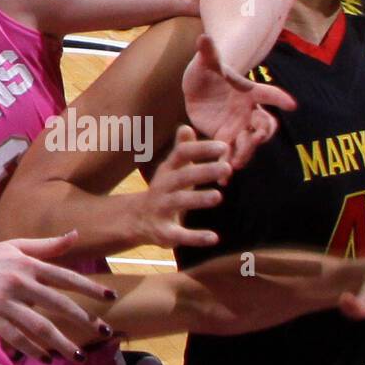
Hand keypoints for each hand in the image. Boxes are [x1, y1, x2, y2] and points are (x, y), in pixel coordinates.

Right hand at [0, 232, 112, 360]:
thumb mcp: (16, 246)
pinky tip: (47, 359)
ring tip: (79, 356)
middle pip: (58, 304)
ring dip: (61, 343)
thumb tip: (76, 235)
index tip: (110, 297)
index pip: (66, 276)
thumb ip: (48, 245)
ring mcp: (5, 301)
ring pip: (39, 326)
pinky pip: (15, 337)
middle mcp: (20, 281)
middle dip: (84, 319)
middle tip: (105, 332)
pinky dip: (32, 350)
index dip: (89, 287)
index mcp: (28, 263)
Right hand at [138, 126, 232, 247]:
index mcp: (167, 171)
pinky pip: (179, 235)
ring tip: (218, 196)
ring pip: (179, 202)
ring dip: (198, 198)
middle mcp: (162, 187)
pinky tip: (214, 238)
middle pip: (182, 176)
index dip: (201, 149)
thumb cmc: (163, 191)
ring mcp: (161, 209)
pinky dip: (196, 237)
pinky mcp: (164, 232)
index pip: (182, 154)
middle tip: (227, 168)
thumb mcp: (170, 170)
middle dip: (204, 171)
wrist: (136, 220)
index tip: (224, 147)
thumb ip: (181, 150)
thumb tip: (186, 126)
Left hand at [182, 34, 296, 169]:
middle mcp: (248, 111)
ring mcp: (239, 126)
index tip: (292, 104)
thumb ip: (208, 54)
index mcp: (248, 91)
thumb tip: (205, 37)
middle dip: (262, 133)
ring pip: (249, 143)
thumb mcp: (205, 64)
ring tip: (234, 165)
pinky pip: (230, 154)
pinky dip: (227, 166)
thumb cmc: (205, 72)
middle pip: (264, 124)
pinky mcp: (225, 138)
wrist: (197, 89)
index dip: (279, 98)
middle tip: (255, 140)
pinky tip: (222, 179)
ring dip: (245, 154)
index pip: (268, 93)